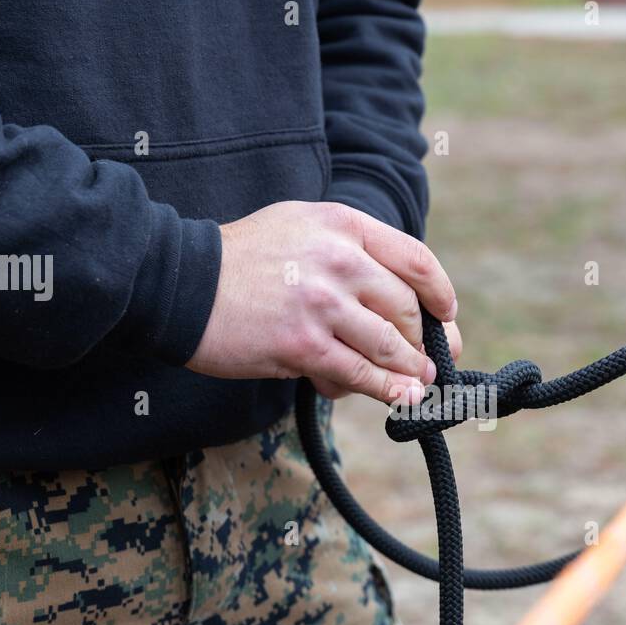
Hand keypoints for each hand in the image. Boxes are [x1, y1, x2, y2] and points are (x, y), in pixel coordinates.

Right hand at [187, 201, 458, 403]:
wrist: (180, 282)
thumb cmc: (242, 261)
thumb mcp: (300, 228)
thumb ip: (350, 253)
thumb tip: (399, 298)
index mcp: (342, 225)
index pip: (415, 259)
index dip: (440, 293)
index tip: (445, 314)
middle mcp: (339, 258)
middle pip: (405, 308)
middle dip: (422, 341)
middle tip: (427, 362)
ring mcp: (322, 303)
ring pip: (388, 344)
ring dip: (408, 370)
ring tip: (416, 383)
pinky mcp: (303, 345)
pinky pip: (359, 373)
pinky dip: (384, 389)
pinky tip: (398, 398)